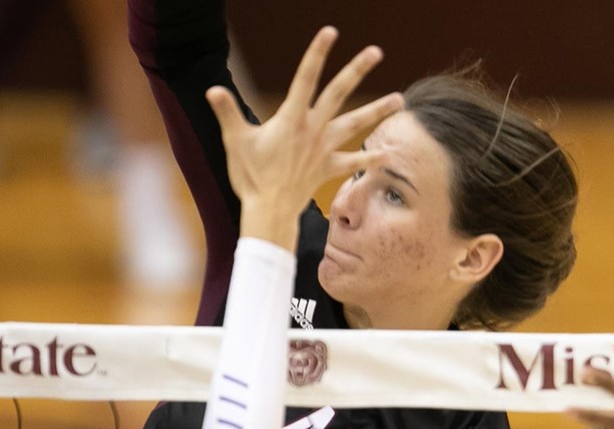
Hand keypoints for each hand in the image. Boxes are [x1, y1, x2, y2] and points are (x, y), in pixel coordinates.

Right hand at [204, 27, 403, 248]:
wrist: (270, 210)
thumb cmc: (251, 176)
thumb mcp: (235, 141)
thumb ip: (227, 112)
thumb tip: (213, 90)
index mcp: (292, 118)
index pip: (306, 77)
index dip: (317, 53)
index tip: (330, 32)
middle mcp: (313, 129)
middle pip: (339, 93)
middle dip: (357, 70)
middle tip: (376, 51)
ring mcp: (324, 148)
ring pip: (355, 124)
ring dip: (377, 110)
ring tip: (399, 99)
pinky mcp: (328, 168)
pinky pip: (353, 162)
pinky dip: (370, 159)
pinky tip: (387, 155)